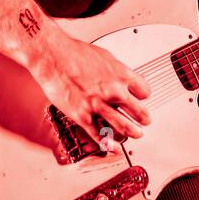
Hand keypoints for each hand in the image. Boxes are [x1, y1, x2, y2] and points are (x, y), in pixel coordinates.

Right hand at [24, 28, 151, 150]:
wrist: (53, 56)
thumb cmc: (74, 52)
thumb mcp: (105, 56)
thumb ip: (116, 71)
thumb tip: (123, 78)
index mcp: (121, 75)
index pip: (144, 92)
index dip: (143, 97)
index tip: (140, 99)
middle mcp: (113, 92)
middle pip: (140, 112)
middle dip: (144, 119)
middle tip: (145, 122)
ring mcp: (98, 106)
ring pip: (124, 127)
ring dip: (133, 133)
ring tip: (135, 134)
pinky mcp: (82, 116)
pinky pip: (100, 136)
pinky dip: (108, 144)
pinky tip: (112, 146)